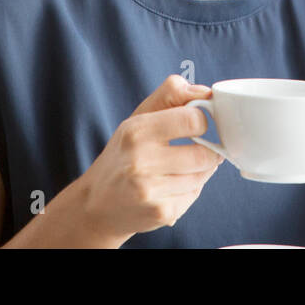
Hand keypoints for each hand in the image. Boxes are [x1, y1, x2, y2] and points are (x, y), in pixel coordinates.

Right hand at [76, 74, 223, 245]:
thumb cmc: (124, 155)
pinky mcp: (161, 212)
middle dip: (208, 151)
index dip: (203, 121)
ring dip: (200, 171)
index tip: (198, 125)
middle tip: (199, 149)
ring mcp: (151, 190)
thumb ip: (170, 95)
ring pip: (202, 176)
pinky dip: (189, 190)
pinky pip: (194, 195)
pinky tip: (170, 188)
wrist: (96, 204)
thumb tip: (205, 92)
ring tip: (179, 170)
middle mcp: (140, 161)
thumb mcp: (138, 118)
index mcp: (136, 131)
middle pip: (204, 154)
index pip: (193, 119)